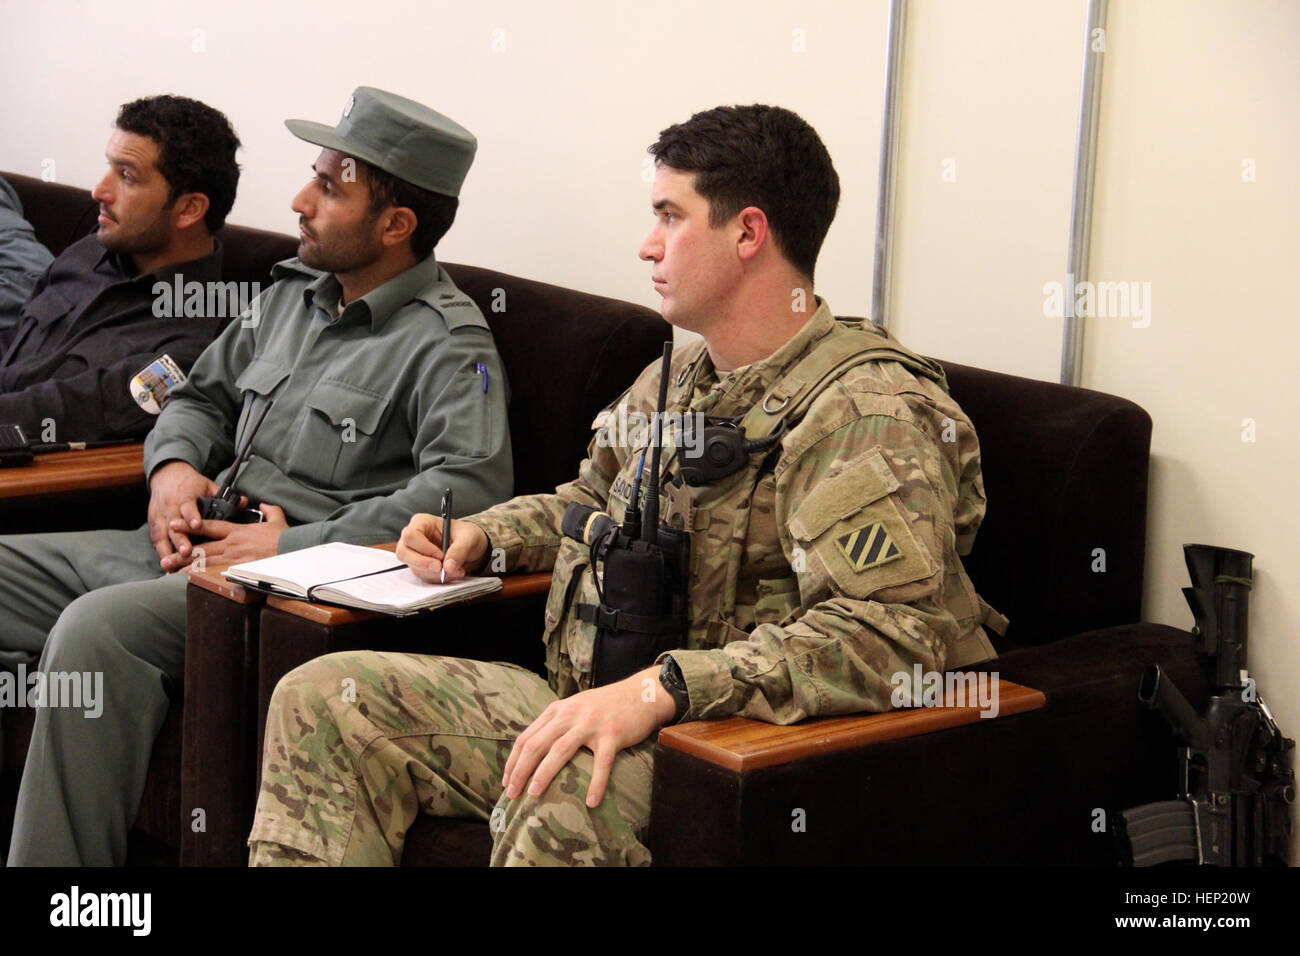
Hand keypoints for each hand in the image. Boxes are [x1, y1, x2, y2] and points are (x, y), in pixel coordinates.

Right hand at [147, 460, 218, 564]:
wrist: (167, 476)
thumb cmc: (190, 484)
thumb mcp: (207, 485)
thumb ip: (222, 495)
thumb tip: (244, 502)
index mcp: (185, 496)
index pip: (188, 506)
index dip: (192, 516)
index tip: (197, 525)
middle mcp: (170, 506)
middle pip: (174, 525)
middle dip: (180, 539)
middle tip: (187, 551)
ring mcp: (160, 515)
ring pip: (162, 533)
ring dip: (167, 549)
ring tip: (172, 564)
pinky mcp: (154, 522)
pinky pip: (156, 538)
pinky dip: (160, 550)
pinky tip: (166, 562)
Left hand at [163, 503, 288, 571]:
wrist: (295, 552)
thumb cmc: (286, 538)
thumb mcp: (278, 519)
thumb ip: (269, 510)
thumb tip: (263, 504)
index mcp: (238, 531)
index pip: (210, 526)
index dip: (191, 525)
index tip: (174, 523)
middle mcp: (232, 545)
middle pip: (202, 548)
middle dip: (182, 553)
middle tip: (165, 558)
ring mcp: (235, 560)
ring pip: (205, 563)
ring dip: (187, 567)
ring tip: (172, 571)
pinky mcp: (240, 572)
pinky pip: (216, 576)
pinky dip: (203, 579)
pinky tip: (191, 583)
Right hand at [395, 513, 488, 582]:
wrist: (472, 548)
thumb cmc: (467, 535)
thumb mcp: (468, 538)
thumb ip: (459, 550)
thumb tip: (448, 566)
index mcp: (422, 523)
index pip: (410, 535)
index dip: (423, 548)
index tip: (441, 555)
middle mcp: (414, 538)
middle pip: (404, 553)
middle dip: (423, 564)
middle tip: (441, 568)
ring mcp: (415, 553)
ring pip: (414, 568)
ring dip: (435, 574)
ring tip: (456, 570)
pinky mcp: (420, 567)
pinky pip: (423, 576)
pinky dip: (438, 578)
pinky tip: (452, 573)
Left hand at [501, 667, 676, 807]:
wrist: (640, 693)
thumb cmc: (606, 705)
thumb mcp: (574, 707)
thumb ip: (556, 723)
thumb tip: (535, 753)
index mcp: (557, 710)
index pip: (526, 737)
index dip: (513, 761)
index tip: (506, 782)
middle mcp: (570, 715)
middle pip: (536, 744)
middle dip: (520, 771)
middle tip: (512, 794)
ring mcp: (591, 724)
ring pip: (560, 750)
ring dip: (544, 774)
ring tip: (533, 795)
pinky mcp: (612, 734)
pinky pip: (601, 762)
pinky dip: (596, 783)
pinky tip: (591, 801)